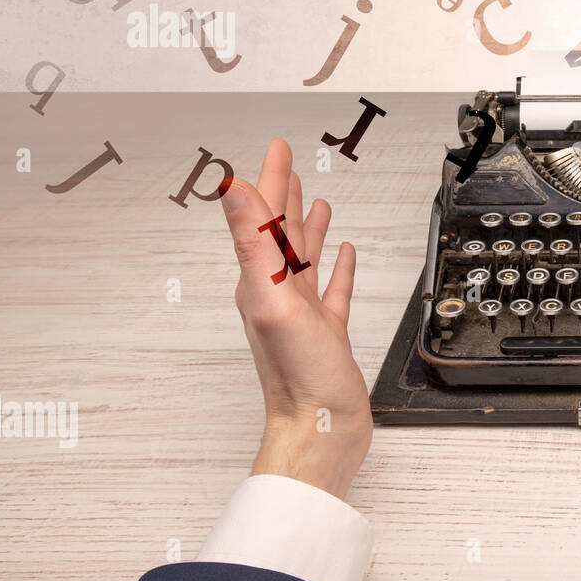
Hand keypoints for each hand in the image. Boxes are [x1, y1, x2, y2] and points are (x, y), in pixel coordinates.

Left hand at [218, 139, 371, 499]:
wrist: (322, 432)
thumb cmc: (299, 379)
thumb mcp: (273, 302)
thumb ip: (254, 245)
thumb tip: (234, 191)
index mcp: (261, 283)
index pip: (265, 218)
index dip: (271, 179)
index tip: (278, 149)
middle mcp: (277, 294)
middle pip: (281, 232)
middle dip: (285, 193)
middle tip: (289, 162)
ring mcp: (302, 314)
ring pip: (304, 258)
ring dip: (308, 226)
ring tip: (316, 201)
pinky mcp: (327, 334)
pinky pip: (332, 291)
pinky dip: (338, 269)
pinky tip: (345, 255)